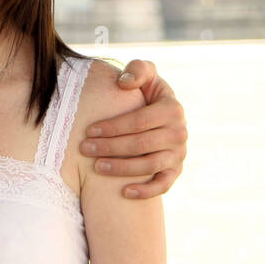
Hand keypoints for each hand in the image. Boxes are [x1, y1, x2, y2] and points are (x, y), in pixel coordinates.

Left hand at [83, 59, 186, 198]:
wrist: (161, 113)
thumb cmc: (146, 92)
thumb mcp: (145, 74)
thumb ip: (138, 70)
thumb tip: (124, 84)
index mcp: (172, 108)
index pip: (139, 121)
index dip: (113, 127)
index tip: (89, 130)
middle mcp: (179, 133)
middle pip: (141, 144)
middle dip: (110, 147)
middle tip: (85, 149)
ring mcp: (179, 154)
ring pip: (149, 165)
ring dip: (122, 168)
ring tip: (96, 167)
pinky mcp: (176, 171)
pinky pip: (163, 185)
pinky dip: (146, 191)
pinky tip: (124, 193)